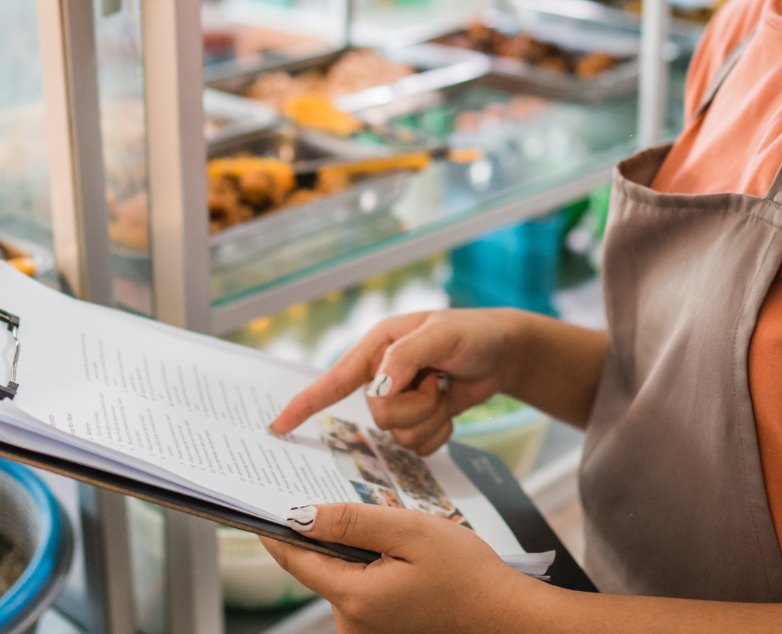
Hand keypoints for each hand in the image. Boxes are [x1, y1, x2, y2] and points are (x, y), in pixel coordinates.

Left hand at [259, 504, 540, 633]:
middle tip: (339, 499)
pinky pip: (360, 590)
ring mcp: (365, 631)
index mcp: (354, 598)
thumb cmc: (467, 574)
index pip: (295, 558)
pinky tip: (397, 554)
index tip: (254, 504)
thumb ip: (353, 521)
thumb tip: (301, 514)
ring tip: (388, 531)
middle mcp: (351, 623)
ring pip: (341, 576)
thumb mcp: (410, 531)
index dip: (275, 528)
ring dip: (354, 550)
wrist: (506, 617)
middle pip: (318, 566)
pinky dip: (369, 567)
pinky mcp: (380, 630)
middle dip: (327, 532)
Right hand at [269, 310, 524, 453]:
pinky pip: (417, 447)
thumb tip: (378, 388)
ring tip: (444, 390)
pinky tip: (450, 408)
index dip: (304, 404)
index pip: (334, 380)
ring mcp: (400, 402)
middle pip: (378, 416)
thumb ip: (406, 357)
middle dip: (415, 406)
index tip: (277, 426)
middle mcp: (382, 377)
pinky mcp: (418, 422)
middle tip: (436, 380)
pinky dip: (440, 433)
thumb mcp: (440, 335)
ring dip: (430, 418)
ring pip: (398, 436)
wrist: (505, 353)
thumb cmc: (472, 334)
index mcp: (377, 350)